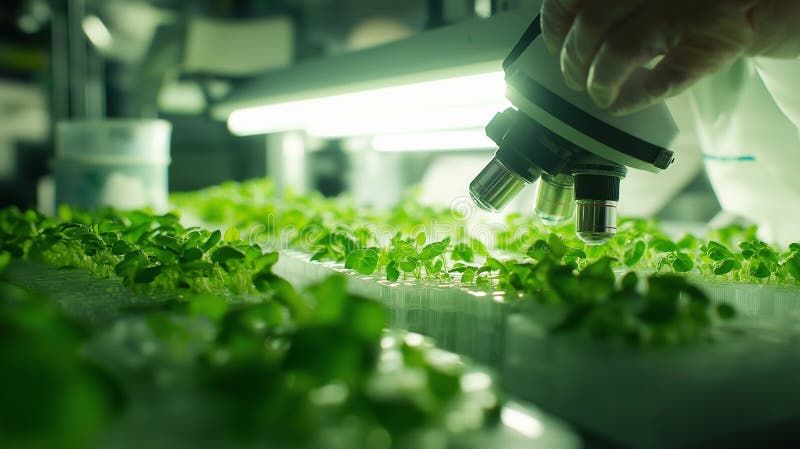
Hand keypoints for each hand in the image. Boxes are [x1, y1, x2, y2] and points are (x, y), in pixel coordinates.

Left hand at [540, 0, 799, 114]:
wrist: (750, 3)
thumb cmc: (679, 2)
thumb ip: (601, 5)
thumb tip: (561, 41)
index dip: (555, 25)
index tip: (554, 45)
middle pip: (592, 23)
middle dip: (574, 60)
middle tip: (574, 79)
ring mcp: (685, 10)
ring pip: (620, 50)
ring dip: (599, 81)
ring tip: (598, 93)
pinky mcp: (708, 44)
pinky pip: (660, 80)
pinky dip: (633, 98)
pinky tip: (622, 103)